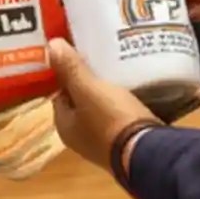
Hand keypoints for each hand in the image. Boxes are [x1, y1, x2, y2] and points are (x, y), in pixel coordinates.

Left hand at [47, 39, 178, 173]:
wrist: (149, 153)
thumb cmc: (111, 120)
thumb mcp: (88, 90)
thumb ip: (71, 69)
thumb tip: (50, 45)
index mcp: (65, 126)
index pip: (59, 94)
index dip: (66, 73)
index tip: (78, 52)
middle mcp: (81, 138)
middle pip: (81, 102)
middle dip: (90, 81)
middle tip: (101, 56)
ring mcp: (105, 142)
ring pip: (103, 109)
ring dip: (109, 92)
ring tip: (119, 66)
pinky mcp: (127, 142)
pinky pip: (122, 116)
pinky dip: (125, 103)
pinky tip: (136, 87)